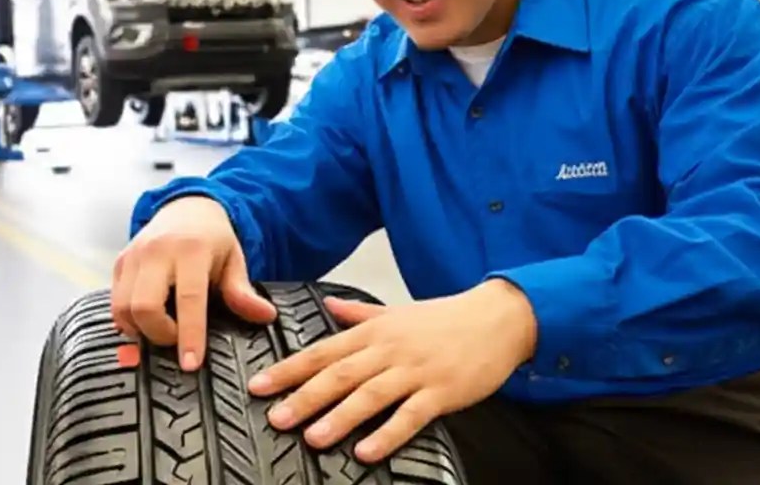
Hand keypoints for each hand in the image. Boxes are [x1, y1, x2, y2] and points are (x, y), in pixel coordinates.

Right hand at [111, 196, 276, 369]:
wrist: (185, 207)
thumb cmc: (212, 238)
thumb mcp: (234, 259)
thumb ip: (242, 291)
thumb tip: (265, 316)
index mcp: (191, 250)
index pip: (189, 299)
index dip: (189, 335)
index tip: (191, 363)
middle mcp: (157, 251)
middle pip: (144, 306)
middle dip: (158, 334)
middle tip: (176, 340)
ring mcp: (133, 256)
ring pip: (122, 308)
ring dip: (140, 330)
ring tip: (162, 330)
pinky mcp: (119, 263)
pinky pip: (114, 302)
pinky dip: (127, 321)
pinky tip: (145, 322)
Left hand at [247, 279, 537, 462]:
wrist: (498, 318)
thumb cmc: (446, 319)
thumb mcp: (397, 311)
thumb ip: (358, 314)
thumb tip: (328, 306)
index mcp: (374, 332)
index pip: (322, 351)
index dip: (289, 369)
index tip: (261, 385)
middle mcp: (389, 350)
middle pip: (339, 375)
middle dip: (304, 397)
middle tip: (276, 416)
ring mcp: (415, 371)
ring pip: (370, 396)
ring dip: (340, 418)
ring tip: (313, 438)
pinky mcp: (441, 392)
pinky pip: (410, 416)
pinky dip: (387, 434)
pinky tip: (366, 452)